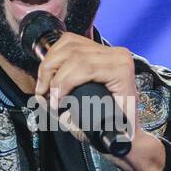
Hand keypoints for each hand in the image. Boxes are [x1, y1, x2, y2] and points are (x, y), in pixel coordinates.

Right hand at [32, 33, 164, 170]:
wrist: (127, 126)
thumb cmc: (118, 128)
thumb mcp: (100, 126)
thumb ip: (74, 119)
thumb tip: (50, 105)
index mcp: (121, 69)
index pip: (83, 66)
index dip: (62, 83)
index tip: (54, 102)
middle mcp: (116, 55)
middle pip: (72, 54)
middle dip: (51, 75)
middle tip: (44, 96)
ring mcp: (107, 50)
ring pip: (67, 45)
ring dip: (48, 65)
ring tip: (43, 86)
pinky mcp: (96, 49)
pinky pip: (69, 42)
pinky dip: (54, 54)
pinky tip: (49, 70)